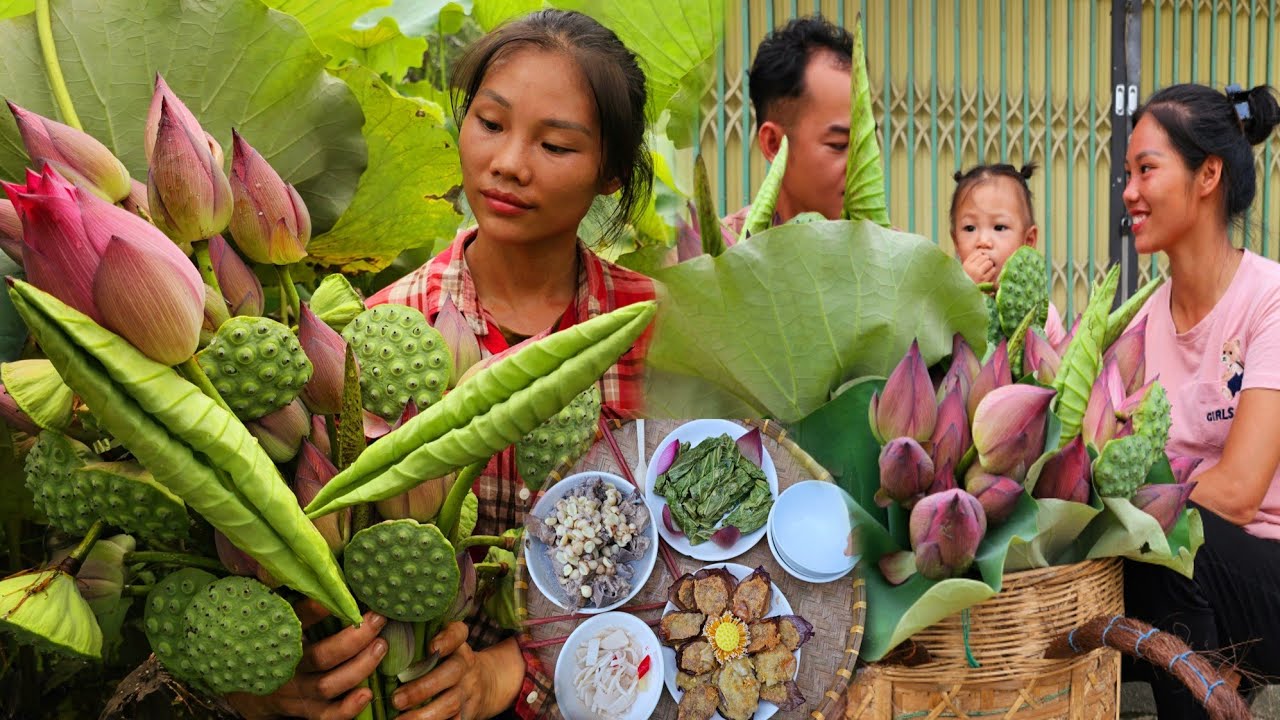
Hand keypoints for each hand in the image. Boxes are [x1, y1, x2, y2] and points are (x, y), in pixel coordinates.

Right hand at [227, 600, 387, 719]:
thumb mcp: (271, 617)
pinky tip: (367, 694)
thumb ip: (287, 596)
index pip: (295, 620)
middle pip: (321, 657)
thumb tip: (307, 564)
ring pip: (328, 686)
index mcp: (278, 638)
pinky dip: (347, 708)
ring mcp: (296, 693)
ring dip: (359, 667)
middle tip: (378, 618)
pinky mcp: (305, 712)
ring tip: (381, 646)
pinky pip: (327, 716)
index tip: (343, 595)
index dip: (316, 608)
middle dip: (354, 639)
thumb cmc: (267, 643)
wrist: (244, 689)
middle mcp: (287, 667)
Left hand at [390, 624, 522, 719]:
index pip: (458, 633)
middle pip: (452, 673)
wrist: (487, 683)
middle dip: (423, 688)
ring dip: (424, 715)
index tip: (432, 647)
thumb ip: (422, 638)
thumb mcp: (445, 646)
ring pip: (451, 703)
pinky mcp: (468, 712)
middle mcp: (466, 665)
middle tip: (396, 699)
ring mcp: (468, 690)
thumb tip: (378, 637)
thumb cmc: (449, 661)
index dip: (448, 639)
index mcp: (458, 644)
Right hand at [962, 251, 996, 283]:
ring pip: (989, 262)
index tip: (981, 259)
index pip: (977, 253)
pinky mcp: (984, 280)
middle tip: (985, 265)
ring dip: (990, 265)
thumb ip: (972, 260)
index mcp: (966, 264)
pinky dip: (992, 271)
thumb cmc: (967, 278)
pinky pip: (992, 270)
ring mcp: (978, 274)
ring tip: (987, 269)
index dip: (981, 254)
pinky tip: (989, 273)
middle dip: (986, 260)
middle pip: (984, 256)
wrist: (966, 291)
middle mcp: (971, 268)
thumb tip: (983, 250)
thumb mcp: (966, 268)